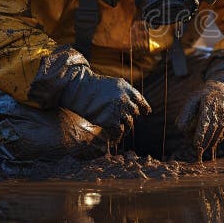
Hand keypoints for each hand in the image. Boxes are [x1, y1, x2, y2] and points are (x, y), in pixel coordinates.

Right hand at [30, 46, 151, 142]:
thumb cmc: (92, 86)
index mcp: (126, 88)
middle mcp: (125, 98)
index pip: (140, 100)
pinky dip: (118, 136)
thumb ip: (125, 92)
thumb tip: (138, 107)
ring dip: (125, 128)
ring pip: (128, 123)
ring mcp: (119, 109)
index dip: (144, 107)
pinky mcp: (110, 120)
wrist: (77, 89)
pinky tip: (115, 139)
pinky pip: (119, 131)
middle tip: (127, 123)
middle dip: (130, 117)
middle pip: (134, 112)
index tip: (146, 112)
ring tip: (121, 133)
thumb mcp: (112, 84)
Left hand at [176, 80, 223, 159]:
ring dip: (214, 140)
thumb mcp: (193, 100)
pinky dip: (221, 136)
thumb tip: (180, 128)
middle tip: (199, 149)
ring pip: (222, 129)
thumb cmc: (204, 96)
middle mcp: (221, 105)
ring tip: (206, 147)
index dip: (201, 133)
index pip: (205, 120)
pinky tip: (215, 141)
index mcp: (209, 101)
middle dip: (206, 140)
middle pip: (214, 127)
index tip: (195, 144)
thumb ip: (186, 113)